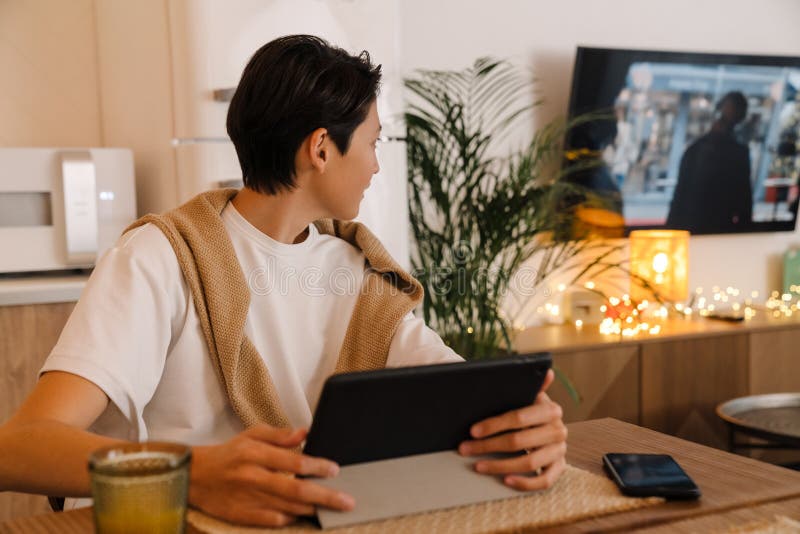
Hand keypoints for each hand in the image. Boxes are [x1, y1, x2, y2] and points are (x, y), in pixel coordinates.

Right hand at [189, 425, 354, 526]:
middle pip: (295, 490)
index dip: (317, 467)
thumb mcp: (252, 435)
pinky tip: (303, 515)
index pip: (293, 462)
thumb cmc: (229, 453)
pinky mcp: (241, 515)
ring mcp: (247, 499)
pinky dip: (289, 519)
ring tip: (331, 509)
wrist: (195, 476)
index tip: (335, 470)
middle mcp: (252, 477)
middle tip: (346, 501)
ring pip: (287, 508)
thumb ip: (279, 435)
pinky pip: (272, 520)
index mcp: (255, 453)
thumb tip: (305, 433)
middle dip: (325, 496)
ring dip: (312, 510)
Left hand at [458, 369, 567, 490]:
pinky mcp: (559, 467)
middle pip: (519, 441)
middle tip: (466, 448)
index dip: (493, 425)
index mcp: (550, 409)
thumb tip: (546, 370)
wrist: (549, 424)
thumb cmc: (531, 409)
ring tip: (478, 466)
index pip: (518, 417)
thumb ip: (533, 385)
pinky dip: (525, 483)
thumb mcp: (530, 395)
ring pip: (529, 463)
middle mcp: (558, 430)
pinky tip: (506, 480)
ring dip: (500, 466)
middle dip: (488, 446)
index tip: (473, 431)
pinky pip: (544, 481)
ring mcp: (560, 450)